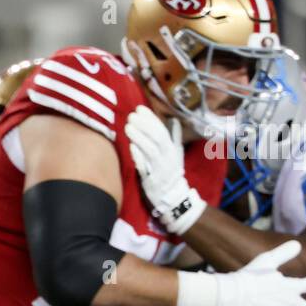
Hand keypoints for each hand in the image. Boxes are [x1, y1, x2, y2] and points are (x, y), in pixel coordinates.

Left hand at [125, 105, 204, 234]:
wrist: (173, 197)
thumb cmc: (172, 172)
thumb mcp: (176, 154)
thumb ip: (174, 137)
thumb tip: (173, 120)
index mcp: (172, 149)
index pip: (162, 130)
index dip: (151, 119)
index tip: (140, 109)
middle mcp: (166, 157)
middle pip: (156, 138)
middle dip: (144, 125)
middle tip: (131, 116)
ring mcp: (159, 168)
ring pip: (150, 150)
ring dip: (139, 137)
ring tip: (128, 127)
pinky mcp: (150, 179)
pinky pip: (144, 166)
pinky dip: (138, 156)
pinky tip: (131, 146)